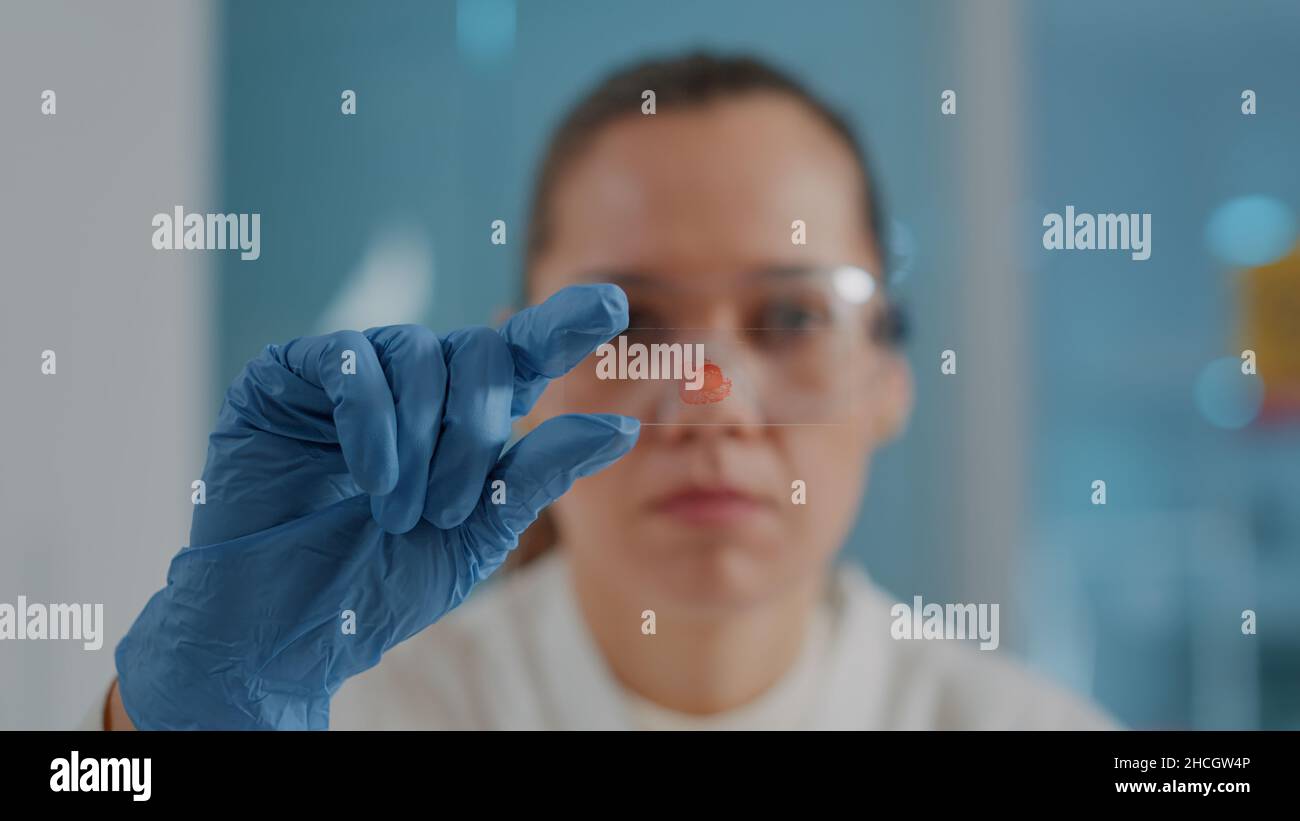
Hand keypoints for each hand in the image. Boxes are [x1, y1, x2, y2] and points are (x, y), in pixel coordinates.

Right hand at [114, 284, 637, 728]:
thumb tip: (619, 428)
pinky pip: (350, 361)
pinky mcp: (286, 376)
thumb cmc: (381, 580)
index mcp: (463, 418)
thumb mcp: (479, 531)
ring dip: (420, 440)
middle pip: (480, 352)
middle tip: (449, 507)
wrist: (284, 626)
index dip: (565, 325)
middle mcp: (414, 385)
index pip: (523, 355)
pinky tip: (371, 476)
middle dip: (477, 430)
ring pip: (419, 353)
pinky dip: (372, 420)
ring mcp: (350, 375)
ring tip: (398, 510)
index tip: (613, 303)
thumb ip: (540, 473)